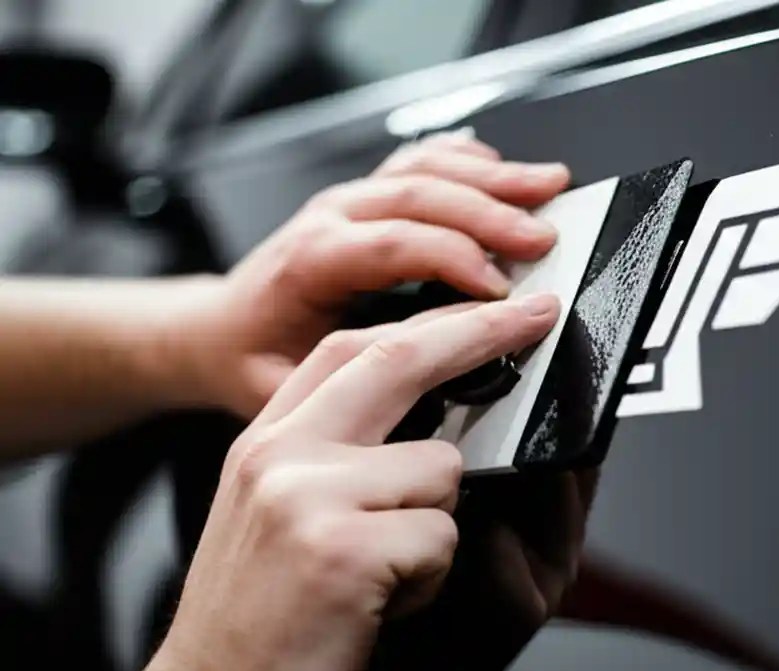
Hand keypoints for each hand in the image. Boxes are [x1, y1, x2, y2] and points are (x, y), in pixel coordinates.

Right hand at [110, 293, 560, 670]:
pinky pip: (442, 536)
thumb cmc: (257, 626)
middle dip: (481, 331)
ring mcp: (305, 497)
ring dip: (437, 528)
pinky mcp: (340, 550)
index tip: (488, 308)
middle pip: (399, 359)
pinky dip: (430, 579)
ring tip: (384, 577)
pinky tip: (377, 610)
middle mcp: (279, 455)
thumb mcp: (282, 518)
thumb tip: (438, 421)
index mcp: (266, 443)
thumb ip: (340, 458)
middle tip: (536, 315)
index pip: (351, 348)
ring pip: (441, 467)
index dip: (429, 320)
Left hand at [174, 131, 570, 418]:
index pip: (393, 244)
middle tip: (544, 240)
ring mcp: (351, 200)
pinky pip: (421, 161)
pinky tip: (505, 169)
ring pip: (427, 169)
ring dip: (494, 178)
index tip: (502, 291)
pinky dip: (469, 161)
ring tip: (548, 189)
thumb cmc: (251, 358)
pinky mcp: (368, 198)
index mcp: (311, 259)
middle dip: (492, 214)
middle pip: (421, 195)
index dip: (455, 260)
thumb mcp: (289, 389)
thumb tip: (425, 386)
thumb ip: (355, 381)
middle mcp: (332, 216)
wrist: (217, 328)